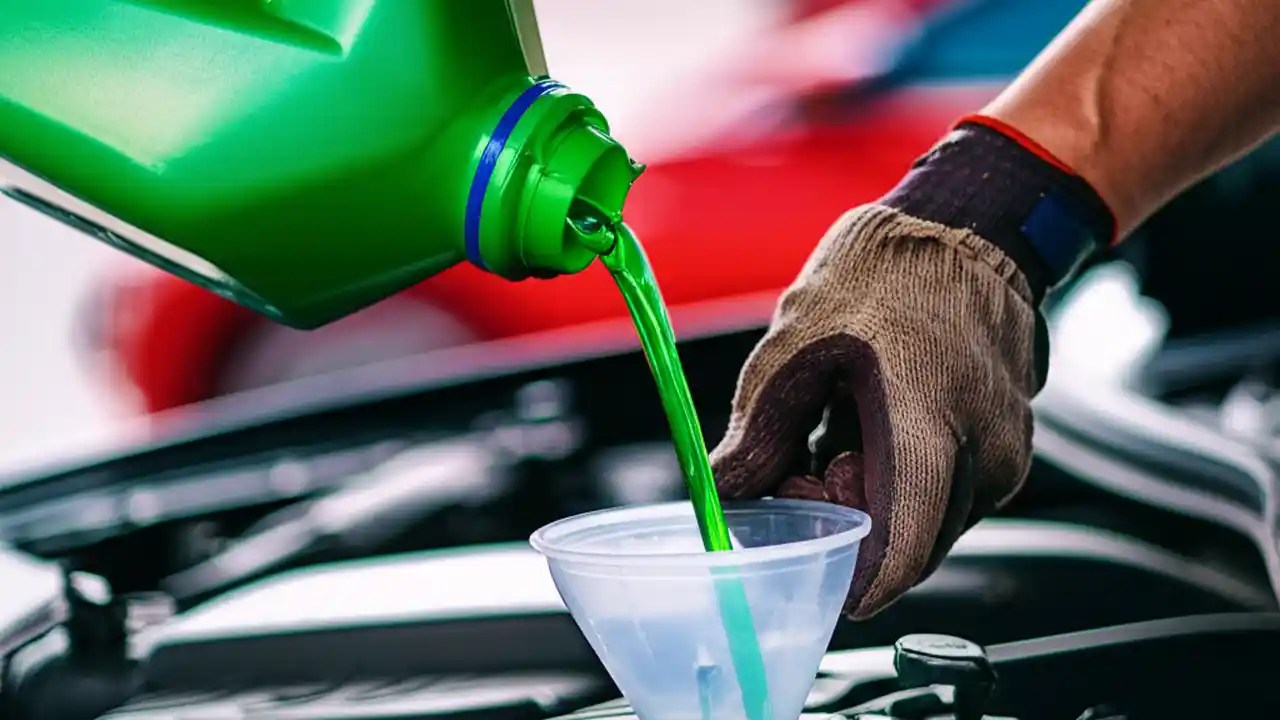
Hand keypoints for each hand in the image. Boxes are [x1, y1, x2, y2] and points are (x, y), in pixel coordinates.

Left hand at [710, 119, 1112, 618]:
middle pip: (904, 544)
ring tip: (831, 433)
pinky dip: (895, 482)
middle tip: (798, 468)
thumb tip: (724, 493)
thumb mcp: (796, 344)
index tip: (801, 559)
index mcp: (930, 431)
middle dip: (842, 523)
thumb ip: (760, 433)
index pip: (897, 557)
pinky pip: (943, 495)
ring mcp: (1004, 455)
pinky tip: (864, 427)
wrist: (972, 226)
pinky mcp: (1005, 448)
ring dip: (867, 501)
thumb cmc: (888, 271)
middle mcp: (985, 458)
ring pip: (922, 523)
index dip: (844, 579)